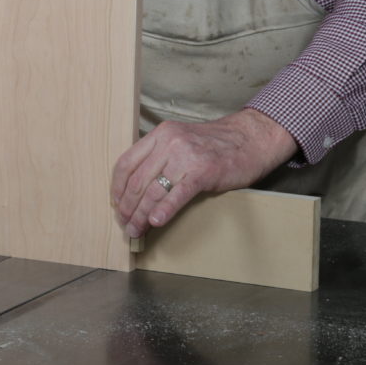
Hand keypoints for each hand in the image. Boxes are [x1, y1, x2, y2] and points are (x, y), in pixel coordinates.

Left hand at [111, 108, 297, 238]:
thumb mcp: (180, 140)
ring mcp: (186, 156)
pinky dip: (164, 210)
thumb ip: (159, 156)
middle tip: (125, 224)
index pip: (126, 162)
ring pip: (154, 190)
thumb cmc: (215, 144)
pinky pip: (178, 194)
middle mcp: (170, 142)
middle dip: (128, 207)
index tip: (116, 204)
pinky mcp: (203, 172)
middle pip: (138, 180)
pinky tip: (156, 222)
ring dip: (141, 215)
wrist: (250, 138)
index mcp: (160, 134)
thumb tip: (136, 188)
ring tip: (136, 229)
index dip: (118, 188)